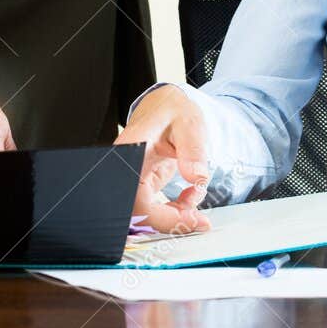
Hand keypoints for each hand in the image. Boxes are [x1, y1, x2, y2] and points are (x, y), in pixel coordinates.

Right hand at [115, 86, 212, 233]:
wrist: (168, 106)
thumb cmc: (173, 110)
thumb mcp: (189, 123)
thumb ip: (193, 149)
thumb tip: (196, 177)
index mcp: (132, 150)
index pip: (134, 194)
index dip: (157, 214)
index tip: (186, 217)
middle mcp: (127, 168)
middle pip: (137, 211)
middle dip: (170, 222)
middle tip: (199, 220)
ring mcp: (134, 179)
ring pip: (145, 215)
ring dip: (174, 218)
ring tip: (197, 204)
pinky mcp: (143, 186)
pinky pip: (154, 209)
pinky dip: (175, 212)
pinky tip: (190, 197)